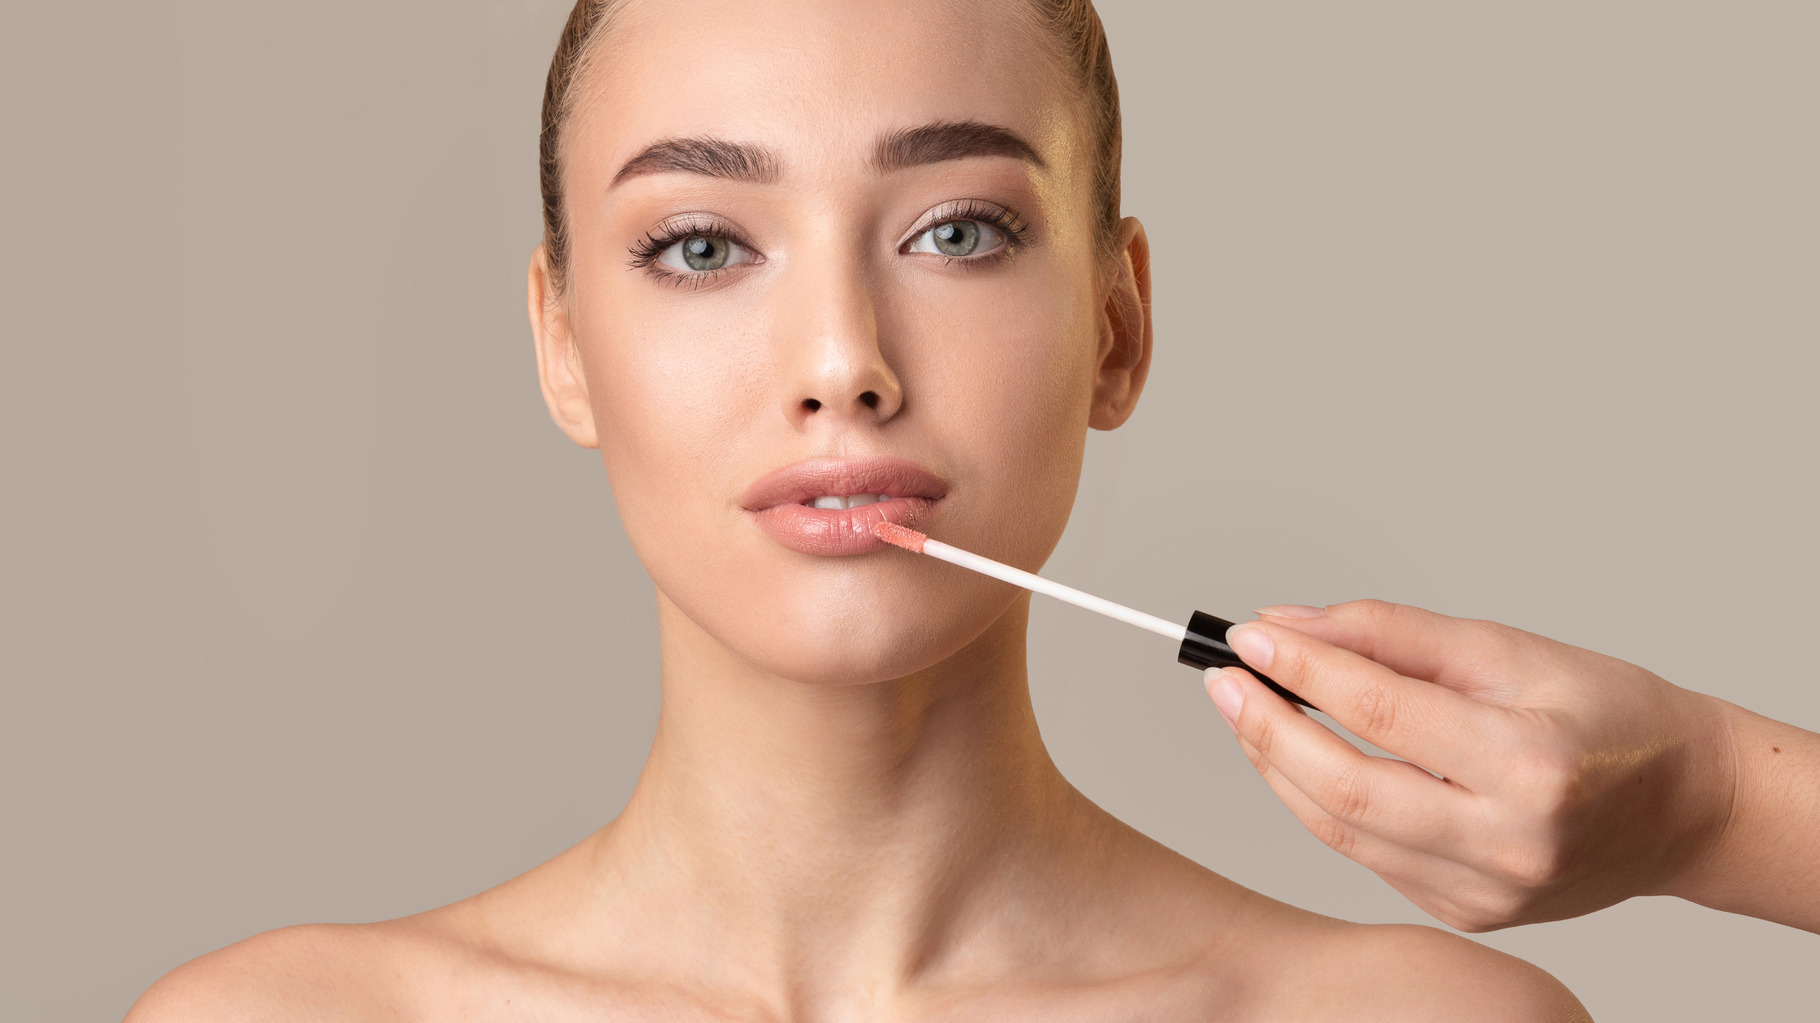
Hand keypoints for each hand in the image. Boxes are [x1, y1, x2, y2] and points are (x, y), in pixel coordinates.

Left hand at [1205, 599, 1819, 932]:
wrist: (1686, 806)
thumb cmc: (1608, 715)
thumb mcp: (1509, 650)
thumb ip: (1393, 635)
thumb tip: (1291, 623)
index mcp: (1530, 763)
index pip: (1381, 709)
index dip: (1302, 669)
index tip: (1249, 636)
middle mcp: (1507, 841)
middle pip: (1345, 788)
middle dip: (1266, 727)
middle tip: (1223, 679)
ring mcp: (1486, 890)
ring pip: (1342, 830)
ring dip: (1278, 767)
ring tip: (1247, 710)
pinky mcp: (1468, 912)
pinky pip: (1367, 855)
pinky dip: (1322, 804)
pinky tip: (1300, 759)